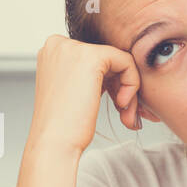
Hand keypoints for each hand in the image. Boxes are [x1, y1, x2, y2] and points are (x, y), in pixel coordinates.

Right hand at [28, 34, 154, 154]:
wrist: (55, 143)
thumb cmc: (64, 126)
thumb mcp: (74, 91)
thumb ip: (89, 75)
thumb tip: (118, 71)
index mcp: (53, 51)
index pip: (96, 59)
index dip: (111, 83)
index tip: (116, 106)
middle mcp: (59, 44)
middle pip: (108, 59)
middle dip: (121, 88)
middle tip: (126, 115)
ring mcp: (72, 48)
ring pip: (119, 61)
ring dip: (129, 91)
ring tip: (126, 115)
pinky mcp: (91, 57)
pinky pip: (126, 62)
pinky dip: (132, 84)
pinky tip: (122, 105)